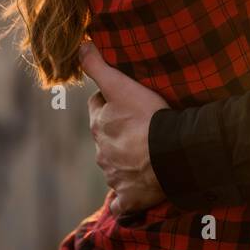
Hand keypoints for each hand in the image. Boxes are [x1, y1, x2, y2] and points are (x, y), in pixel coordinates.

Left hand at [79, 41, 168, 217]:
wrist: (170, 156)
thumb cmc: (149, 118)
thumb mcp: (122, 85)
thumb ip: (98, 66)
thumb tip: (79, 45)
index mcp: (99, 125)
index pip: (98, 107)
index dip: (109, 101)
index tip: (125, 100)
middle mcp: (102, 152)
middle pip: (105, 137)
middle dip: (116, 132)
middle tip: (139, 126)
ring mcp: (114, 177)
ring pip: (114, 167)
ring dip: (124, 161)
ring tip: (146, 155)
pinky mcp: (129, 198)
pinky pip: (122, 203)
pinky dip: (125, 200)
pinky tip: (135, 194)